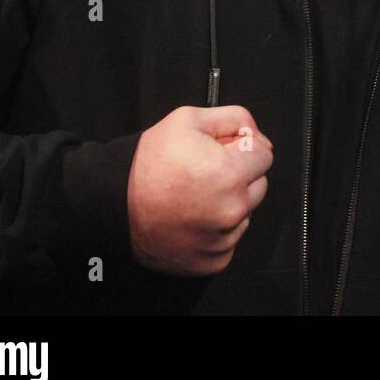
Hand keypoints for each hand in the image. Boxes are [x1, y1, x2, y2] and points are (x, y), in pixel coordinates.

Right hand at [127, 105, 273, 275]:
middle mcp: (231, 209)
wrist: (114, 205)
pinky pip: (230, 240)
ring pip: (245, 212)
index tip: (224, 152)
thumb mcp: (188, 120)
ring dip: (229, 203)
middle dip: (239, 175)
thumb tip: (259, 136)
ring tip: (195, 197)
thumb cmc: (147, 165)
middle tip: (206, 174)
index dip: (243, 148)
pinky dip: (217, 230)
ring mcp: (223, 238)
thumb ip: (234, 119)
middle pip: (258, 184)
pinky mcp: (213, 260)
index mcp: (230, 173)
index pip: (264, 154)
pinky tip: (193, 219)